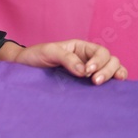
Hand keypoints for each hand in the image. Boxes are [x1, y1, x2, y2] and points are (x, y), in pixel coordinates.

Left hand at [5, 39, 128, 84]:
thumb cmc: (35, 56)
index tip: (87, 71)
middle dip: (107, 70)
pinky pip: (106, 83)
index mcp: (81, 48)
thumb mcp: (48, 52)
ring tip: (102, 85)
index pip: (101, 52)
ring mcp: (90, 72)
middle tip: (95, 81)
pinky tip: (111, 89)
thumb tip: (84, 71)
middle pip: (111, 61)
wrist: (24, 67)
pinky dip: (113, 85)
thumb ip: (66, 58)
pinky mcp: (87, 85)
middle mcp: (89, 58)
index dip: (99, 61)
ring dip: (113, 76)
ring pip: (113, 71)